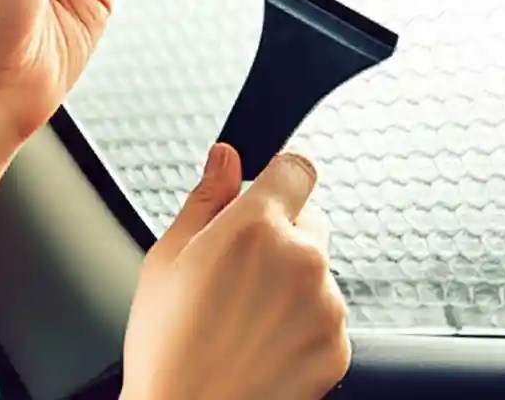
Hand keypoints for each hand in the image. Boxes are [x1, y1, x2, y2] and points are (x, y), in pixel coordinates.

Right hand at [122, 145, 351, 399]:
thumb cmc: (166, 347)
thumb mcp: (167, 259)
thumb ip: (207, 198)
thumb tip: (225, 157)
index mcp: (257, 228)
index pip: (298, 169)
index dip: (279, 180)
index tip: (267, 196)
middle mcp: (302, 259)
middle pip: (310, 221)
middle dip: (282, 236)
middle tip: (239, 275)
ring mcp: (325, 305)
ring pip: (318, 272)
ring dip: (293, 284)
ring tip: (244, 319)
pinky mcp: (338, 345)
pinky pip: (326, 317)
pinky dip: (303, 326)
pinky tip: (262, 345)